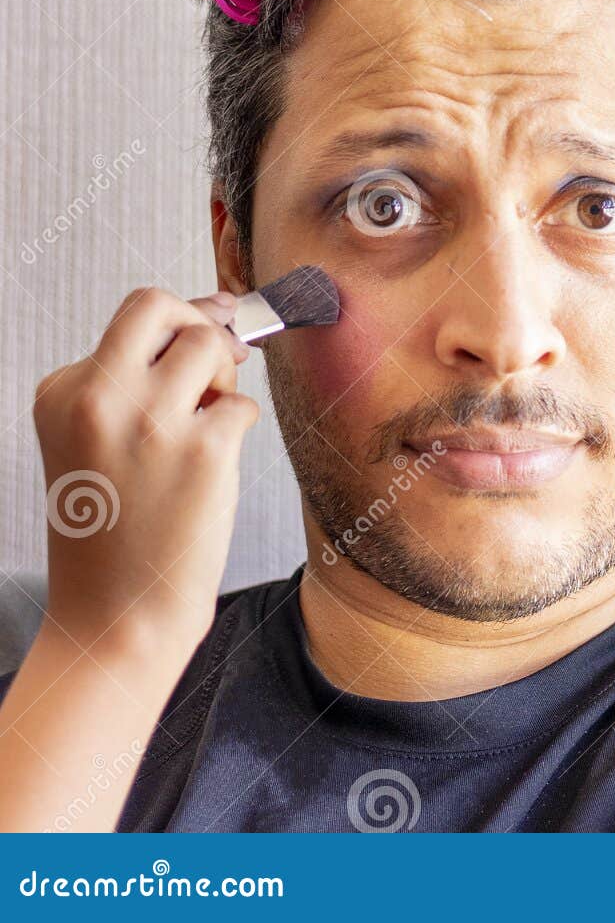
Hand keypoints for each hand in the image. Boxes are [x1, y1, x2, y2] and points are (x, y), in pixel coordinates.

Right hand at [33, 289, 258, 666]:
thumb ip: (140, 376)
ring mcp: (151, 422)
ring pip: (210, 345)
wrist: (114, 617)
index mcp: (63, 392)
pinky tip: (215, 459)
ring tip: (206, 421)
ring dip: (223, 377)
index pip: (132, 317)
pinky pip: (242, 404)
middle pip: (161, 305)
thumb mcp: (95, 439)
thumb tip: (213, 313)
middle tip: (209, 366)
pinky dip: (239, 425)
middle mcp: (100, 398)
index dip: (178, 323)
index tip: (203, 334)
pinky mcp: (202, 451)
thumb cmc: (113, 529)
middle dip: (197, 323)